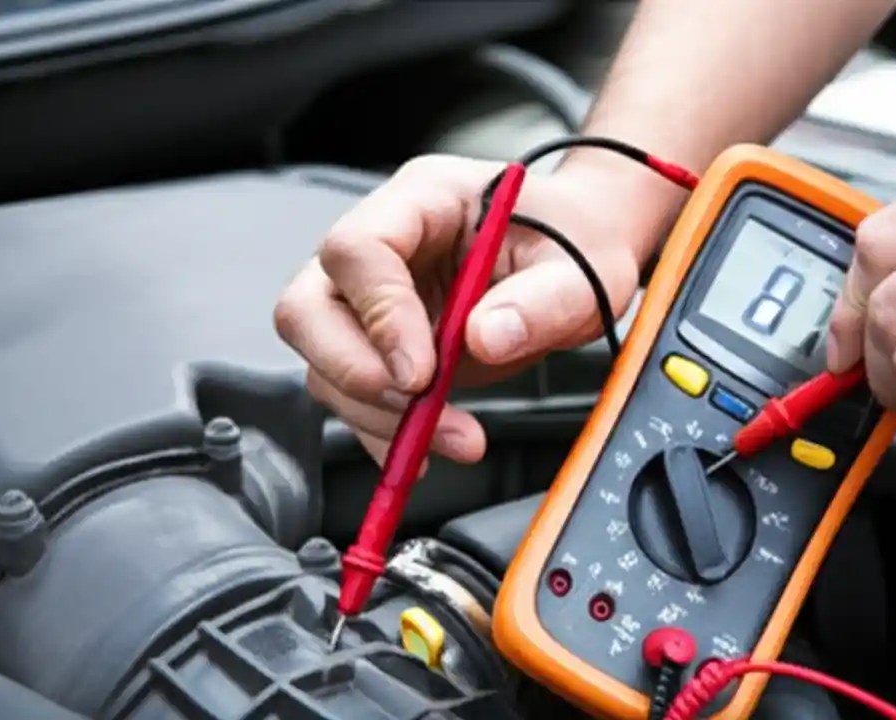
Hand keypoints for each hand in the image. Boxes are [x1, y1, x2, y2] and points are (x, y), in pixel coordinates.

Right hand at [275, 154, 670, 465]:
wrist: (586, 254)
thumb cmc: (579, 241)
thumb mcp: (586, 268)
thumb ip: (542, 300)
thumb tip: (485, 338)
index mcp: (423, 198)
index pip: (358, 250)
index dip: (380, 316)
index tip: (423, 374)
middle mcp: (384, 242)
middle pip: (309, 306)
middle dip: (353, 370)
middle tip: (416, 407)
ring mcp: (375, 295)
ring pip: (323, 359)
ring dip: (375, 413)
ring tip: (456, 438)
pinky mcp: (383, 343)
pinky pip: (352, 393)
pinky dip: (381, 431)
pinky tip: (428, 448)